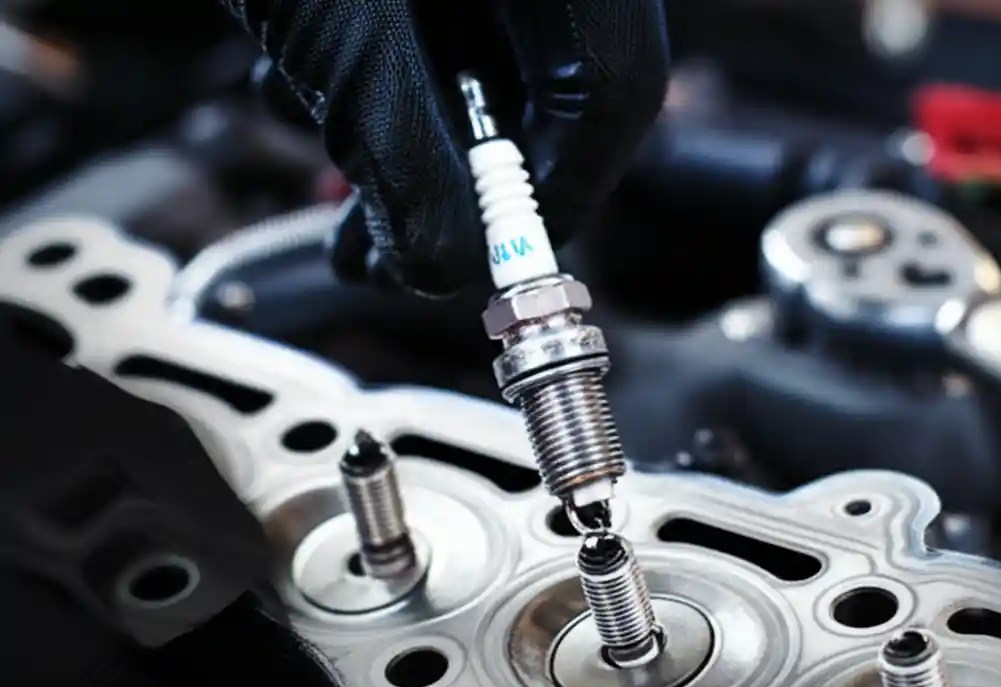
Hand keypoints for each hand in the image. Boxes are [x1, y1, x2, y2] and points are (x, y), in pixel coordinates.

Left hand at [222, 0, 669, 295]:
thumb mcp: (348, 28)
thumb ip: (406, 159)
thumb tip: (446, 267)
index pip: (618, 83)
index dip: (564, 187)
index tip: (505, 255)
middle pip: (543, 79)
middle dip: (448, 166)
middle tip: (384, 231)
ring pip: (475, 52)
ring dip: (392, 118)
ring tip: (311, 126)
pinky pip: (426, 15)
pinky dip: (366, 60)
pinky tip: (301, 64)